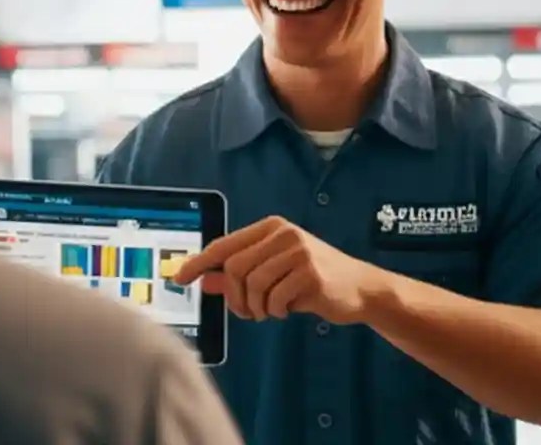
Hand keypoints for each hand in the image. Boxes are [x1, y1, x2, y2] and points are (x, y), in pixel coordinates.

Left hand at [173, 215, 381, 324]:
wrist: (360, 288)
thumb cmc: (312, 279)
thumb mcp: (273, 272)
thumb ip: (238, 274)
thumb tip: (203, 279)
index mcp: (271, 227)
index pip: (224, 244)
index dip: (199, 262)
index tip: (179, 278)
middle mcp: (283, 234)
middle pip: (234, 268)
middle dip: (234, 296)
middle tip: (246, 312)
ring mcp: (299, 251)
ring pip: (253, 285)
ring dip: (256, 307)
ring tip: (268, 312)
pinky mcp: (311, 273)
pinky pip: (275, 298)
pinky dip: (275, 311)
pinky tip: (287, 309)